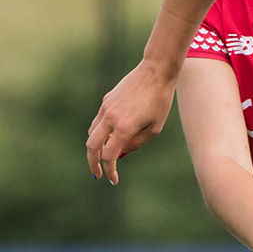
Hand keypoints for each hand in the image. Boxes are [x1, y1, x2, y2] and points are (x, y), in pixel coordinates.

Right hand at [86, 60, 176, 184]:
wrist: (156, 71)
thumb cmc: (160, 100)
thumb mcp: (155, 127)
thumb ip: (136, 143)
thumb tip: (120, 154)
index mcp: (124, 127)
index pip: (109, 156)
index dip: (109, 170)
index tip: (113, 179)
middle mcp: (110, 118)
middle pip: (91, 147)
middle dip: (92, 163)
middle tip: (97, 174)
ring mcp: (106, 108)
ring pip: (92, 133)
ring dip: (96, 147)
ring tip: (105, 156)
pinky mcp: (106, 101)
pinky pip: (98, 121)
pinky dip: (100, 133)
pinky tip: (110, 137)